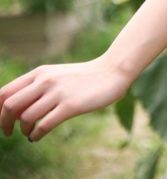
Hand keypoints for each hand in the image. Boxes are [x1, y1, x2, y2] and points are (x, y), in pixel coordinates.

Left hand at [0, 55, 131, 141]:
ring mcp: (58, 93)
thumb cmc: (84, 76)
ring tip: (29, 133)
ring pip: (26, 117)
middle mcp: (45, 81)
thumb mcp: (57, 75)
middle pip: (9, 105)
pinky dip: (35, 135)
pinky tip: (37, 137)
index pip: (5, 92)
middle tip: (8, 131)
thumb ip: (37, 87)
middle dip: (4, 122)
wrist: (113, 71)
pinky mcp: (70, 106)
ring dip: (23, 130)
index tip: (2, 120)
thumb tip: (14, 111)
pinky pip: (43, 125)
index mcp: (40, 73)